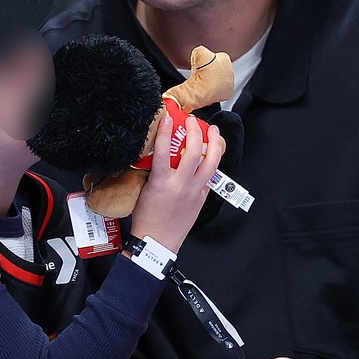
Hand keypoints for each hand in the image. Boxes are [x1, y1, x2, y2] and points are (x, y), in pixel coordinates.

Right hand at [129, 114, 223, 253]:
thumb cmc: (147, 218)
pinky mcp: (202, 197)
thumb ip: (154, 171)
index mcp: (161, 181)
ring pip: (211, 162)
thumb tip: (160, 153)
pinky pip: (211, 176)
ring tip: (213, 132)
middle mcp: (181, 184)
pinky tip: (212, 155)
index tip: (167, 117)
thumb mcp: (144, 189)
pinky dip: (212, 163)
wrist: (157, 241)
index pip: (164, 149)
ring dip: (214, 144)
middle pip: (193, 150)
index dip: (165, 131)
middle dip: (195, 131)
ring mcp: (195, 191)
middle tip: (193, 121)